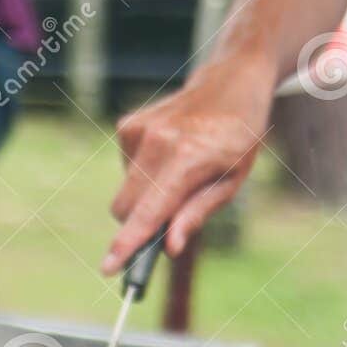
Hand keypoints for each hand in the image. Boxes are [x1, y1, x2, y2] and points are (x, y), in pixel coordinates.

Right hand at [103, 57, 275, 272]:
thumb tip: (170, 247)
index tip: (109, 267)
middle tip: (168, 222)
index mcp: (187, 158)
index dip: (128, 243)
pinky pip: (126, 170)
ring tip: (180, 172)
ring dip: (146, 196)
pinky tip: (169, 153)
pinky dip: (143, 174)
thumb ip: (197, 213)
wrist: (231, 78)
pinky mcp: (127, 125)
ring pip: (125, 192)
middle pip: (125, 208)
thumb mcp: (232, 180)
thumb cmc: (238, 136)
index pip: (149, 211)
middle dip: (138, 224)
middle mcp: (156, 142)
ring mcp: (138, 131)